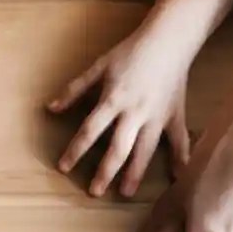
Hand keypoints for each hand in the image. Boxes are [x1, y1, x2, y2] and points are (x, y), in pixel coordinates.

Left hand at [49, 29, 191, 197]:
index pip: (89, 131)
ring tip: (126, 193)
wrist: (169, 39)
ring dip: (135, 173)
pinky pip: (179, 140)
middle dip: (105, 172)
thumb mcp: (99, 66)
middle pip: (118, 148)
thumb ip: (75, 89)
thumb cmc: (131, 51)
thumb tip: (51, 108)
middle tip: (94, 192)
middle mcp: (135, 112)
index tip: (63, 167)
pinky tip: (179, 178)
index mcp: (113, 100)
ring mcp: (156, 116)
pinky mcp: (175, 115)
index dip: (75, 150)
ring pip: (145, 150)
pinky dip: (181, 158)